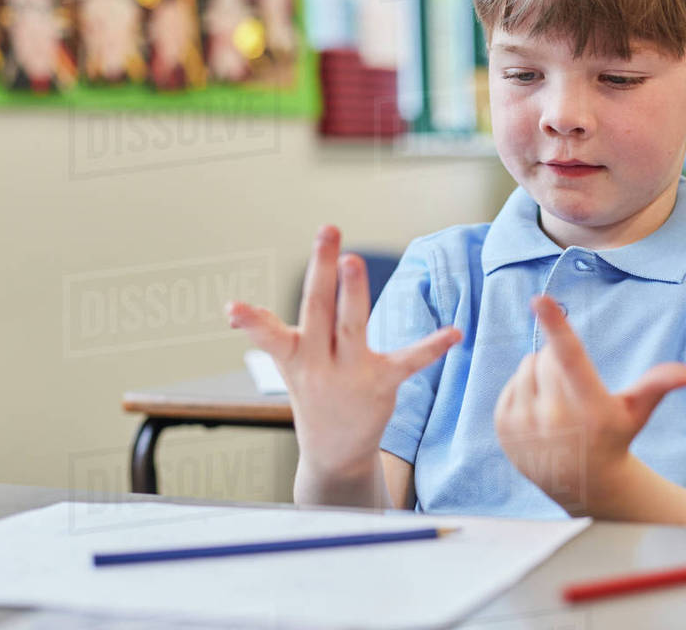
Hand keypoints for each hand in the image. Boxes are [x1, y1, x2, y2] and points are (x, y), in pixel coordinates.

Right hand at [227, 226, 460, 477]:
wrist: (335, 453)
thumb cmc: (313, 395)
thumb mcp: (288, 366)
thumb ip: (269, 334)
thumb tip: (233, 311)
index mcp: (294, 357)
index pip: (270, 336)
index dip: (252, 321)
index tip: (233, 308)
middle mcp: (319, 364)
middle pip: (318, 310)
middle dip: (321, 270)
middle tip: (328, 232)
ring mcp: (351, 374)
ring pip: (352, 326)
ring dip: (353, 291)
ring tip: (354, 260)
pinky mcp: (382, 384)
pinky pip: (408, 361)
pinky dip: (432, 347)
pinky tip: (453, 333)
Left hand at [493, 295, 685, 512]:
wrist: (582, 484)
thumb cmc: (613, 437)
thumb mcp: (637, 412)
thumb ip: (656, 386)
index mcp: (589, 407)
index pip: (570, 357)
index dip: (556, 325)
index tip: (539, 299)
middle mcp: (554, 417)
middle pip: (547, 356)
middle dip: (559, 361)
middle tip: (574, 388)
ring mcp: (525, 423)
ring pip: (527, 366)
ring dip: (540, 374)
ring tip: (558, 401)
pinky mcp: (503, 427)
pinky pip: (511, 383)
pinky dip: (525, 389)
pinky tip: (540, 412)